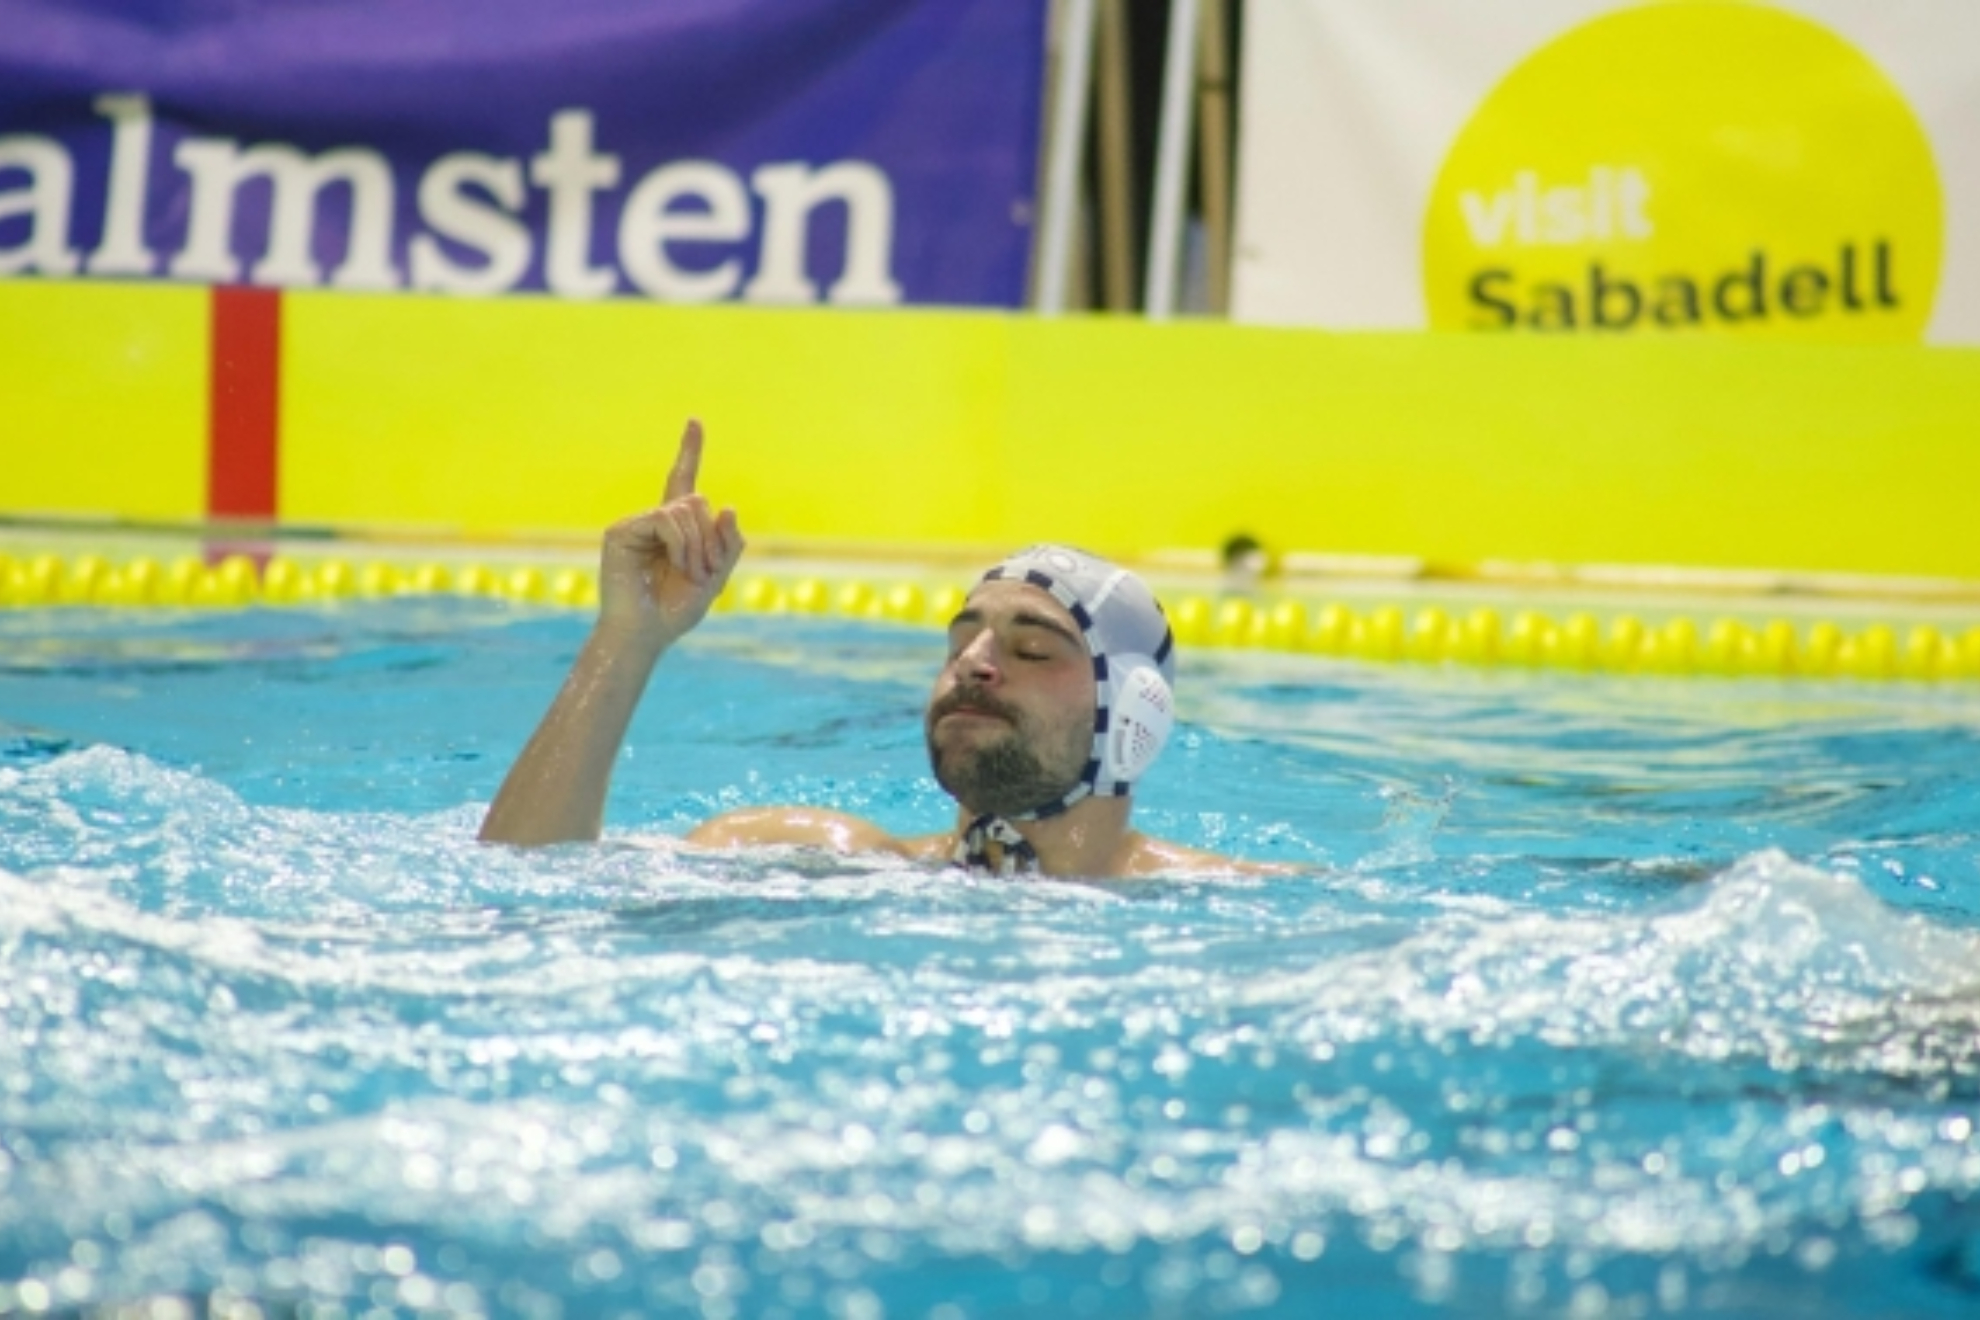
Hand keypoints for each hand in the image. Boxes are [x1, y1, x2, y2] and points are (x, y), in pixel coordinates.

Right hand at [596, 419, 744, 651]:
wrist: (646, 633)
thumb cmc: (675, 609)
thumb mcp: (716, 576)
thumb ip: (728, 543)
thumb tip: (727, 505)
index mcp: (676, 529)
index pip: (683, 481)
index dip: (689, 451)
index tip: (695, 421)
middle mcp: (655, 521)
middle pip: (698, 501)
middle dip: (711, 538)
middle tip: (703, 571)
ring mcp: (637, 523)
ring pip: (686, 509)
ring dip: (698, 545)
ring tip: (689, 572)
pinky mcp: (621, 530)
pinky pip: (666, 518)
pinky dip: (681, 543)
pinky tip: (676, 564)